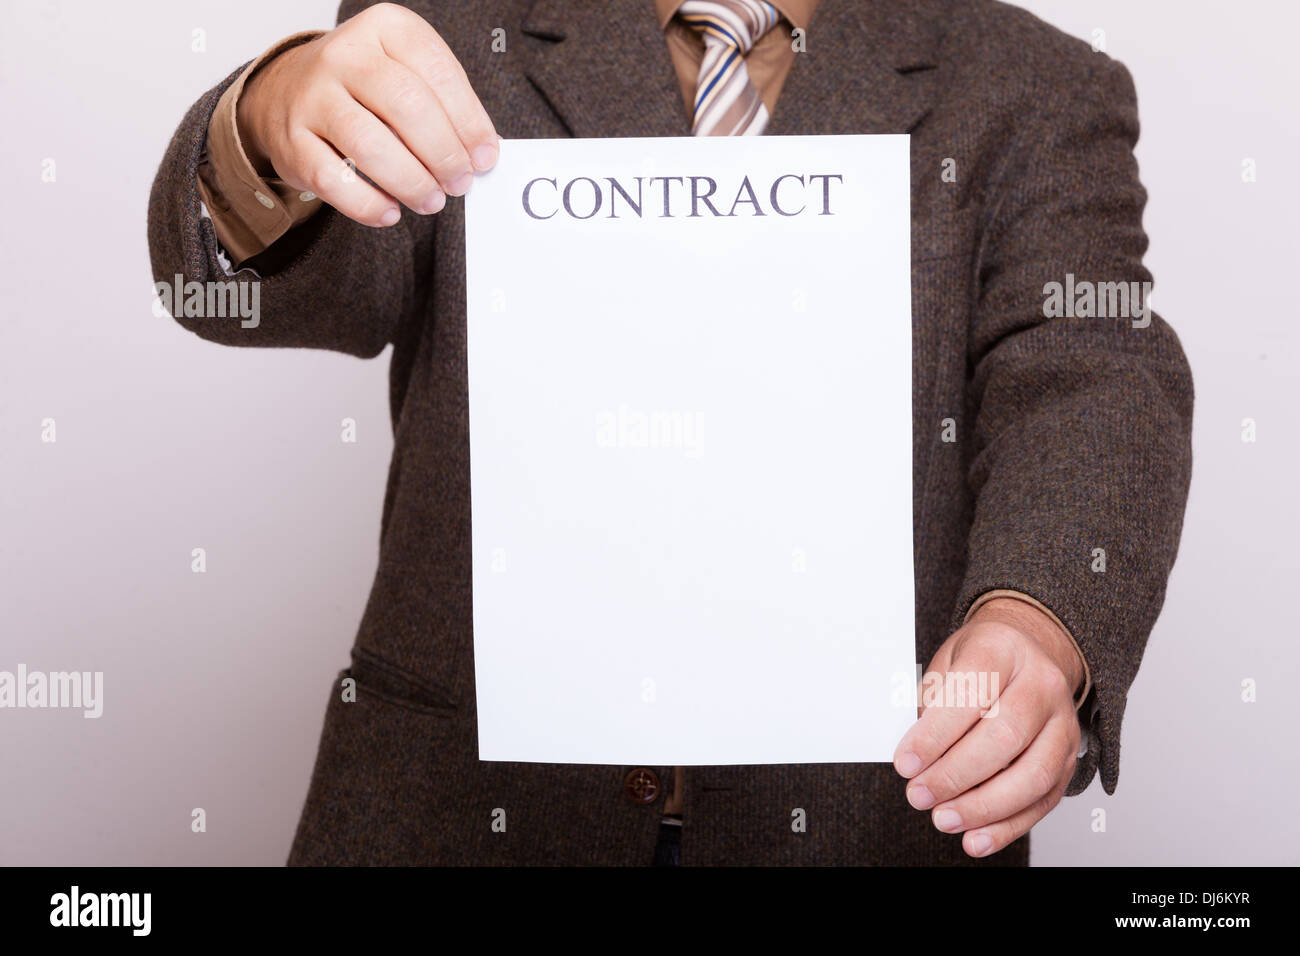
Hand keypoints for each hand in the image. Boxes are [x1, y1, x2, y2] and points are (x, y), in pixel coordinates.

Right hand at [237, 2, 499, 226]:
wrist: (286, 91)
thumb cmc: (363, 88)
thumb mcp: (406, 73)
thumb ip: (446, 107)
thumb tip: (483, 154)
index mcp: (384, 29)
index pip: (436, 70)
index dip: (468, 121)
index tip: (484, 157)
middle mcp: (344, 56)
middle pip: (407, 106)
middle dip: (444, 154)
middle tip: (460, 182)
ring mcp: (313, 97)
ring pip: (370, 144)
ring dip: (412, 182)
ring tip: (431, 200)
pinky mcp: (292, 141)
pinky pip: (334, 180)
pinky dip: (368, 204)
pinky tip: (390, 212)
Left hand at [892, 597, 1083, 857]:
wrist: (1024, 653)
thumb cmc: (979, 662)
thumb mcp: (945, 664)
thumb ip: (930, 707)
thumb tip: (915, 761)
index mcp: (1003, 650)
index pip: (971, 691)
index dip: (936, 733)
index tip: (905, 763)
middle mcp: (1042, 684)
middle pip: (1005, 735)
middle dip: (956, 775)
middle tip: (919, 795)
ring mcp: (1063, 723)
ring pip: (1033, 774)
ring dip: (984, 807)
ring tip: (944, 819)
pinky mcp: (1070, 758)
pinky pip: (1044, 801)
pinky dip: (1008, 826)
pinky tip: (977, 838)